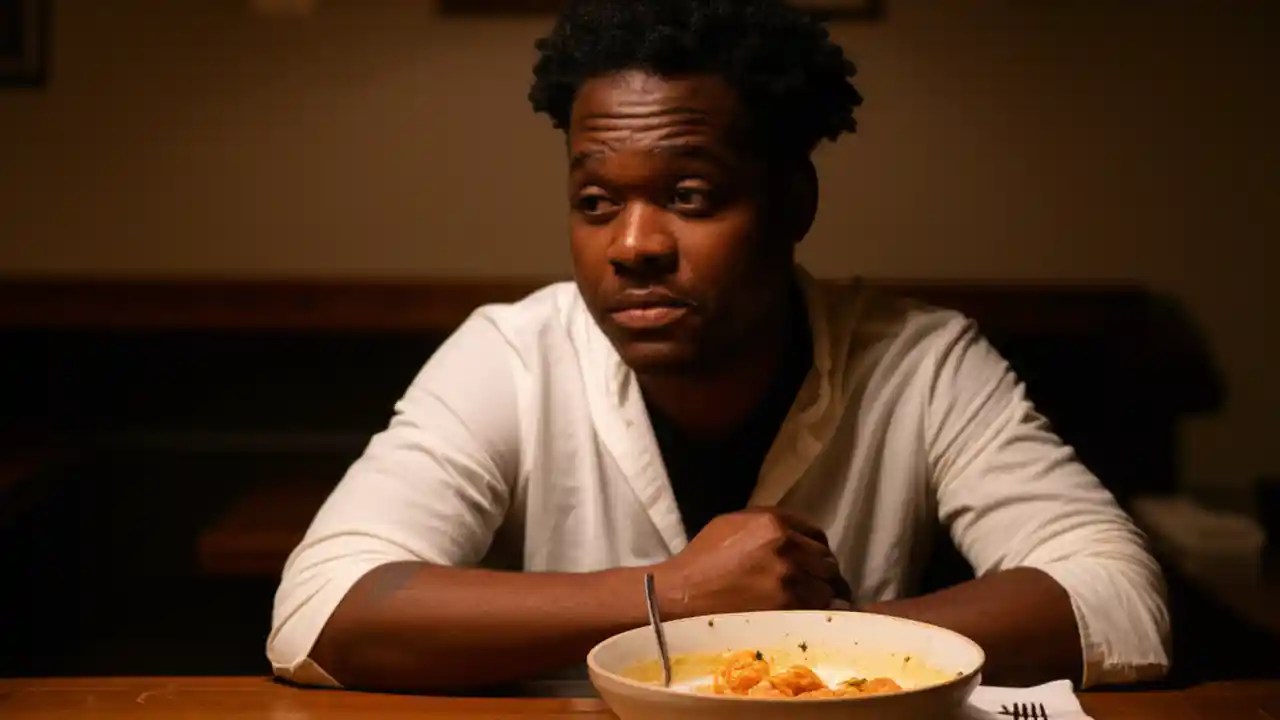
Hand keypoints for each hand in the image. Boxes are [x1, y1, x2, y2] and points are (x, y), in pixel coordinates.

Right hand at [653, 508, 851, 617]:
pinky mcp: (788, 605)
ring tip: (810, 603)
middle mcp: (787, 545)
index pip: (817, 534)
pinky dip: (819, 612)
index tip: (812, 562)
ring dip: (823, 594)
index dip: (816, 549)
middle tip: (813, 585)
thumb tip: (799, 537)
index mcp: (773, 521)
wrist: (682, 594)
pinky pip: (821, 608)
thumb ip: (769, 524)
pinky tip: (812, 615)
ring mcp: (790, 577)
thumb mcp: (733, 524)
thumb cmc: (703, 559)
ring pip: (829, 586)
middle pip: (827, 560)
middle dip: (822, 573)